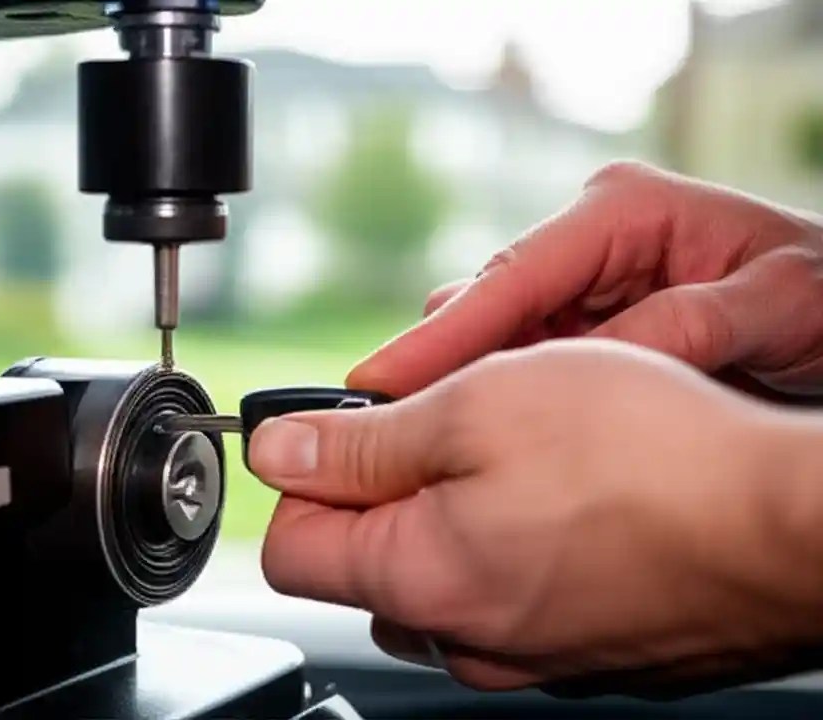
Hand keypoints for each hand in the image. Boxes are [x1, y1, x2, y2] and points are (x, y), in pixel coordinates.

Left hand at [250, 339, 822, 697]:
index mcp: (417, 579)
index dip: (305, 479)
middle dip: (383, 496)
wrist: (792, 528)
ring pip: (443, 584)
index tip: (343, 432)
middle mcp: (466, 639)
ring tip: (527, 461)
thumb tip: (277, 451)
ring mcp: (531, 658)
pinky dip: (519, 551)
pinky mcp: (587, 654)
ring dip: (458, 519)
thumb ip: (359, 440)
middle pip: (365, 568)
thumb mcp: (478, 404)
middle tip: (451, 432)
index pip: (290, 550)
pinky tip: (575, 503)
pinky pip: (515, 602)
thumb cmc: (653, 457)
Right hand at [347, 161, 822, 400]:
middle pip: (489, 305)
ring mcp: (586, 282)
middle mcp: (594, 240)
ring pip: (497, 334)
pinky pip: (524, 358)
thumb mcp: (771, 306)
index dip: (442, 335)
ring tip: (421, 437)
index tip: (380, 379)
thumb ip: (678, 330)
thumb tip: (584, 368)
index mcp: (626, 212)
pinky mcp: (586, 322)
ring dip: (466, 383)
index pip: (512, 276)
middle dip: (440, 364)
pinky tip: (477, 429)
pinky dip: (501, 394)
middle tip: (387, 424)